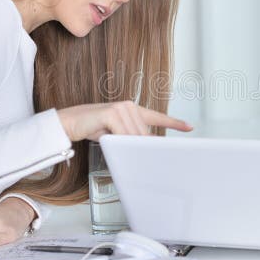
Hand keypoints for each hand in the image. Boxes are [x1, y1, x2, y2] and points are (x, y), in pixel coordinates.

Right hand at [57, 101, 192, 141]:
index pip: (158, 117)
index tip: (189, 127)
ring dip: (125, 145)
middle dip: (139, 146)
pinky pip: (122, 134)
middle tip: (130, 153)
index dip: (174, 122)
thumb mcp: (116, 134)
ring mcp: (121, 108)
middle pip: (144, 134)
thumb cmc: (94, 127)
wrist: (71, 122)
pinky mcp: (111, 112)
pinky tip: (109, 139)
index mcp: (133, 110)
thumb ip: (131, 137)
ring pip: (134, 136)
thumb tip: (145, 148)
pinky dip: (118, 141)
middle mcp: (129, 106)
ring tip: (112, 142)